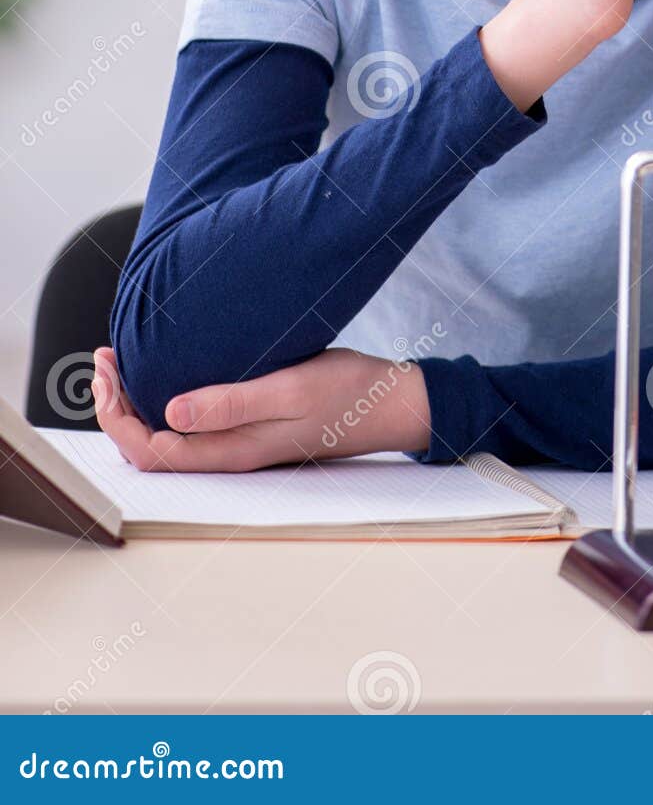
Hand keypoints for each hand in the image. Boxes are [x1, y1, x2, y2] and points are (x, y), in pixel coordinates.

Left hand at [91, 346, 431, 472]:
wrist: (389, 404)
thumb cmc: (344, 393)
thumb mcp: (288, 389)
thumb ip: (231, 404)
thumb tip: (169, 412)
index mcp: (231, 451)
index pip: (148, 450)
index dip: (115, 415)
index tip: (107, 368)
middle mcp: (227, 454)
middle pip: (148, 447)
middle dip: (114, 405)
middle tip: (104, 356)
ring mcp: (238, 445)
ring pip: (166, 436)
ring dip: (136, 402)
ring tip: (121, 360)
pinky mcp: (248, 429)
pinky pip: (189, 424)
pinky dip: (163, 399)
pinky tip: (166, 369)